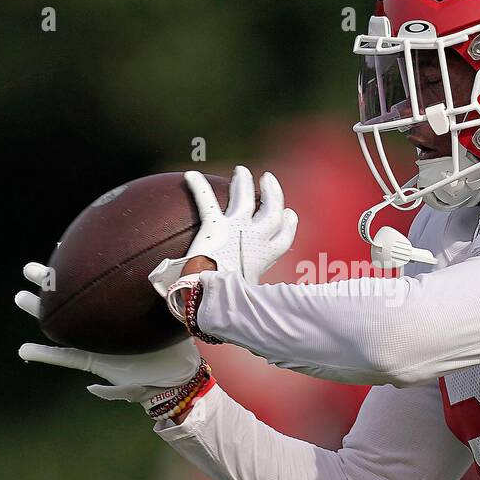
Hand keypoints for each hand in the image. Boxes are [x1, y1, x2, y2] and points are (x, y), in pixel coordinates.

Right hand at [15, 262, 200, 403]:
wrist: (176, 376)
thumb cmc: (175, 344)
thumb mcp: (171, 313)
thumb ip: (166, 292)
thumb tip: (165, 266)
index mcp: (116, 309)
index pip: (93, 283)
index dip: (78, 267)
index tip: (62, 248)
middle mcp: (102, 323)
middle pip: (70, 299)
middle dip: (49, 283)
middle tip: (29, 269)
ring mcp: (96, 341)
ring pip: (61, 324)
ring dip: (40, 312)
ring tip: (19, 296)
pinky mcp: (95, 362)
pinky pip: (66, 357)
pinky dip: (45, 355)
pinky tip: (24, 349)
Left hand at [148, 166, 297, 297]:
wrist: (212, 299)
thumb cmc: (227, 301)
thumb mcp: (245, 296)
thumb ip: (246, 293)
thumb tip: (242, 309)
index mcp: (266, 256)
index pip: (284, 236)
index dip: (288, 223)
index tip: (289, 213)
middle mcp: (257, 239)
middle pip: (272, 210)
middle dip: (273, 192)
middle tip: (268, 179)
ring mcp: (237, 229)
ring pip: (245, 198)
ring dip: (243, 183)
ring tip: (241, 170)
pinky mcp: (215, 226)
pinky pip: (206, 200)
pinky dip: (198, 186)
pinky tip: (190, 174)